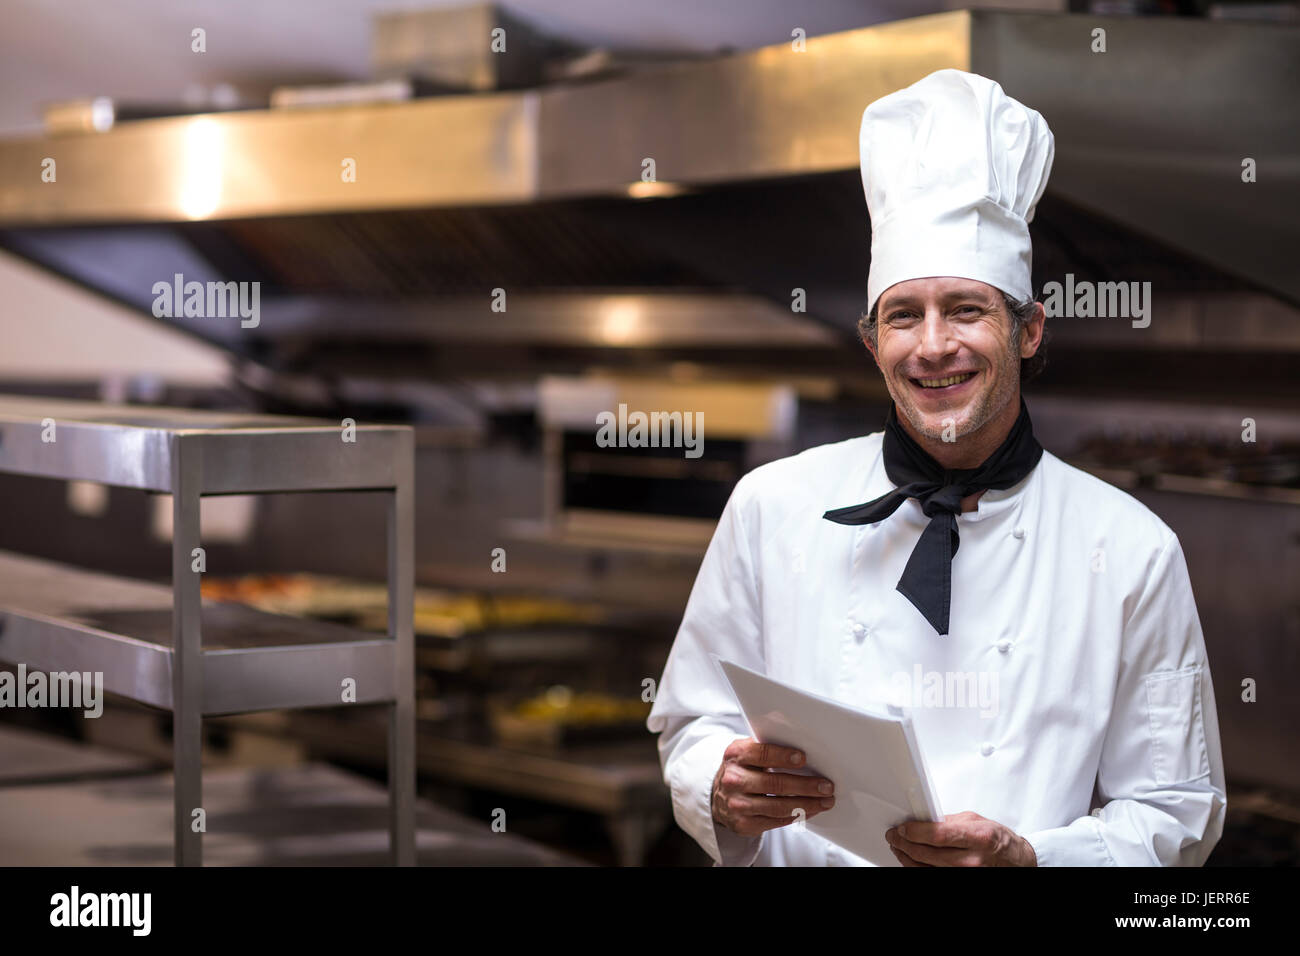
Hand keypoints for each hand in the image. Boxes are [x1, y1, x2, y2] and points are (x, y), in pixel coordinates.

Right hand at [712, 737, 834, 837]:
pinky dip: (797, 815)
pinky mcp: (744, 824)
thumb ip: (768, 748)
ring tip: (825, 801)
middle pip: (774, 783)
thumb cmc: (743, 769)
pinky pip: (776, 821)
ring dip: (807, 804)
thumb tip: (806, 747)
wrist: (720, 795)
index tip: (803, 759)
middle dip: (805, 785)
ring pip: (778, 806)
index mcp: (736, 755)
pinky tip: (811, 810)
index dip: (783, 756)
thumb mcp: (747, 752)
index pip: (761, 754)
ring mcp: (737, 804)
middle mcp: (733, 780)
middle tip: (826, 786)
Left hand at [886, 811, 1036, 866]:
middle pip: (927, 854)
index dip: (915, 832)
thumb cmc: (998, 840)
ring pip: (926, 868)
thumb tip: (923, 821)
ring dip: (907, 857)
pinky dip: (918, 867)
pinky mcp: (962, 881)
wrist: (1016, 861)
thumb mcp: (976, 820)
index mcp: (977, 838)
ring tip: (899, 847)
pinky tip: (912, 860)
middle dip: (904, 844)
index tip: (902, 828)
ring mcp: (967, 874)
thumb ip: (949, 821)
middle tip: (893, 836)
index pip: (938, 835)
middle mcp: (972, 860)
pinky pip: (933, 875)